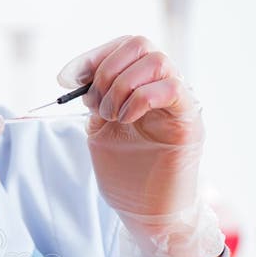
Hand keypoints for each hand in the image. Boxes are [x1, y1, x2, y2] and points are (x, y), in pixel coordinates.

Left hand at [58, 35, 223, 256]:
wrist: (146, 212)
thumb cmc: (125, 175)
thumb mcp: (100, 129)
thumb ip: (95, 101)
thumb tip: (75, 76)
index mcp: (140, 86)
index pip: (122, 47)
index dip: (91, 57)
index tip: (67, 80)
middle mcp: (162, 87)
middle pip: (139, 44)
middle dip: (106, 71)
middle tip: (95, 106)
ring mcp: (178, 102)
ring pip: (156, 60)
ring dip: (122, 87)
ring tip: (112, 118)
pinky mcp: (188, 121)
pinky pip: (171, 88)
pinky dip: (140, 99)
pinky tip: (126, 120)